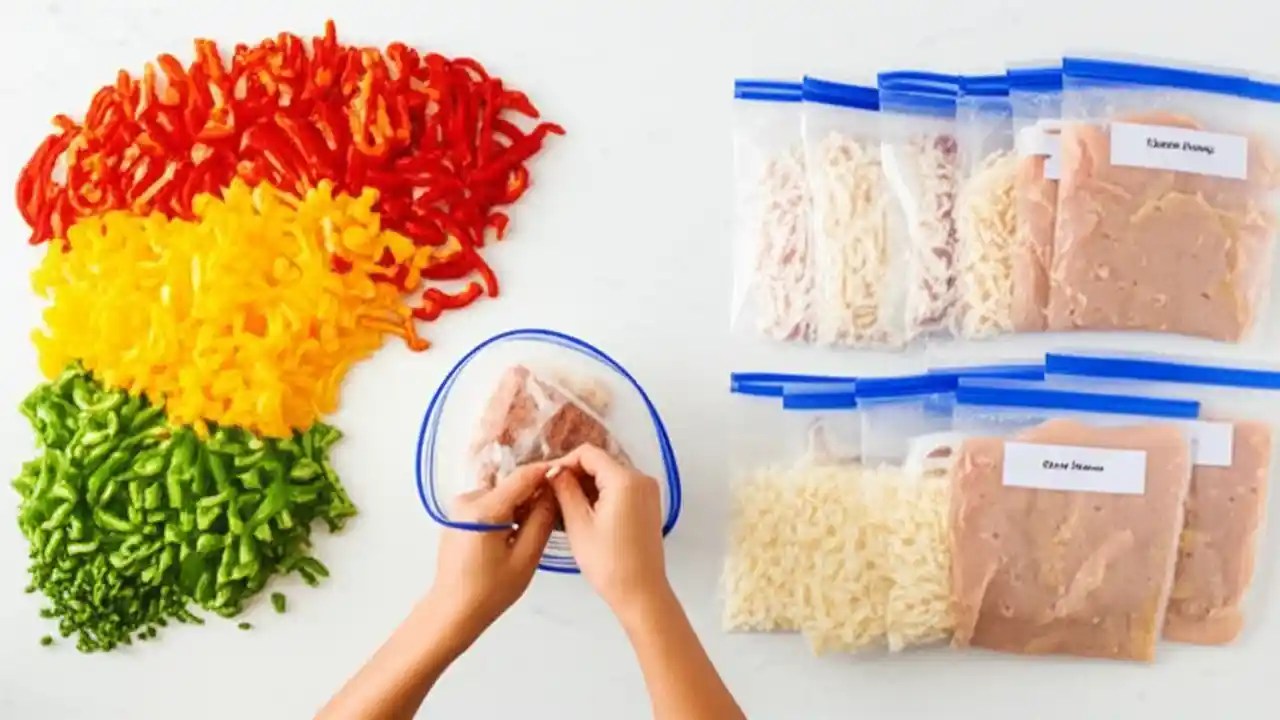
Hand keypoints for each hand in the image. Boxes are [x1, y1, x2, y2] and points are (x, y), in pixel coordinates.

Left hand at [428, 463, 557, 640]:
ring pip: (502, 494)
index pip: (523, 476)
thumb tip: (553, 490)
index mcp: (484, 509)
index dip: (548, 472)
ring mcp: (459, 507)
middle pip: (511, 485)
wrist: (453, 610)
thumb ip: (542, 519)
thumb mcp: (526, 557)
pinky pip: (489, 504)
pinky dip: (505, 512)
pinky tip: (513, 535)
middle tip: (555, 511)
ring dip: (520, 505)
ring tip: (534, 529)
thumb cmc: (490, 591)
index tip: (569, 474)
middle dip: (534, 494)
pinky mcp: (458, 515)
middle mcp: (467, 500)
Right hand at [548, 444, 668, 621]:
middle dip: (575, 475)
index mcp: (625, 479)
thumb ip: (565, 490)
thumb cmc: (609, 563)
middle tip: (552, 494)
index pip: (588, 453)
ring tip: (565, 506)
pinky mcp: (649, 505)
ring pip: (610, 476)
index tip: (547, 479)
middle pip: (601, 463)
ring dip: (587, 486)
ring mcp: (648, 492)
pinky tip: (584, 513)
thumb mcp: (579, 524)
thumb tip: (555, 471)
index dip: (564, 462)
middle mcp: (642, 479)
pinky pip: (621, 489)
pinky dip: (602, 495)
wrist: (640, 592)